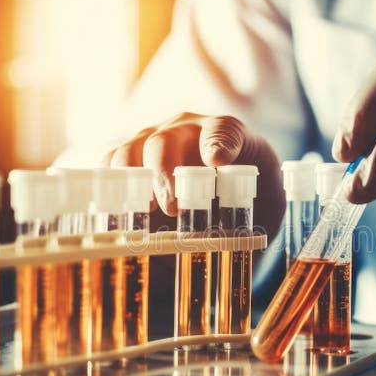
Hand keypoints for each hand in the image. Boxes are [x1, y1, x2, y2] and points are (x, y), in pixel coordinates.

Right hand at [105, 112, 283, 237]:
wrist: (230, 193)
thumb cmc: (249, 194)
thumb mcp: (265, 202)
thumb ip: (256, 212)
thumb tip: (235, 246)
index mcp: (226, 134)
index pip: (224, 130)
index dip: (218, 142)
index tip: (217, 163)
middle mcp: (185, 129)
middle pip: (165, 141)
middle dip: (164, 172)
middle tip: (173, 207)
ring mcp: (153, 140)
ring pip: (130, 150)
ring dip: (132, 179)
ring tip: (145, 210)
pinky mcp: (130, 160)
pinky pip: (110, 165)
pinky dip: (110, 186)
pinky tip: (118, 211)